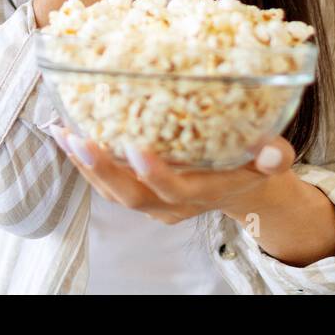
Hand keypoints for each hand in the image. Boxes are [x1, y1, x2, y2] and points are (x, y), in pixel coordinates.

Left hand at [47, 125, 294, 223]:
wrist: (242, 188)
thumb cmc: (253, 165)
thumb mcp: (270, 160)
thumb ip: (272, 155)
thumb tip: (273, 150)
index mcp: (202, 193)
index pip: (174, 190)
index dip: (155, 173)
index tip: (135, 147)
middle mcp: (170, 204)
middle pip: (129, 194)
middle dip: (100, 168)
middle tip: (77, 137)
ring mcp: (151, 202)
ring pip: (111, 190)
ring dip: (83, 162)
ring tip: (61, 130)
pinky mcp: (138, 192)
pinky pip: (105, 182)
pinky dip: (84, 159)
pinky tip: (67, 132)